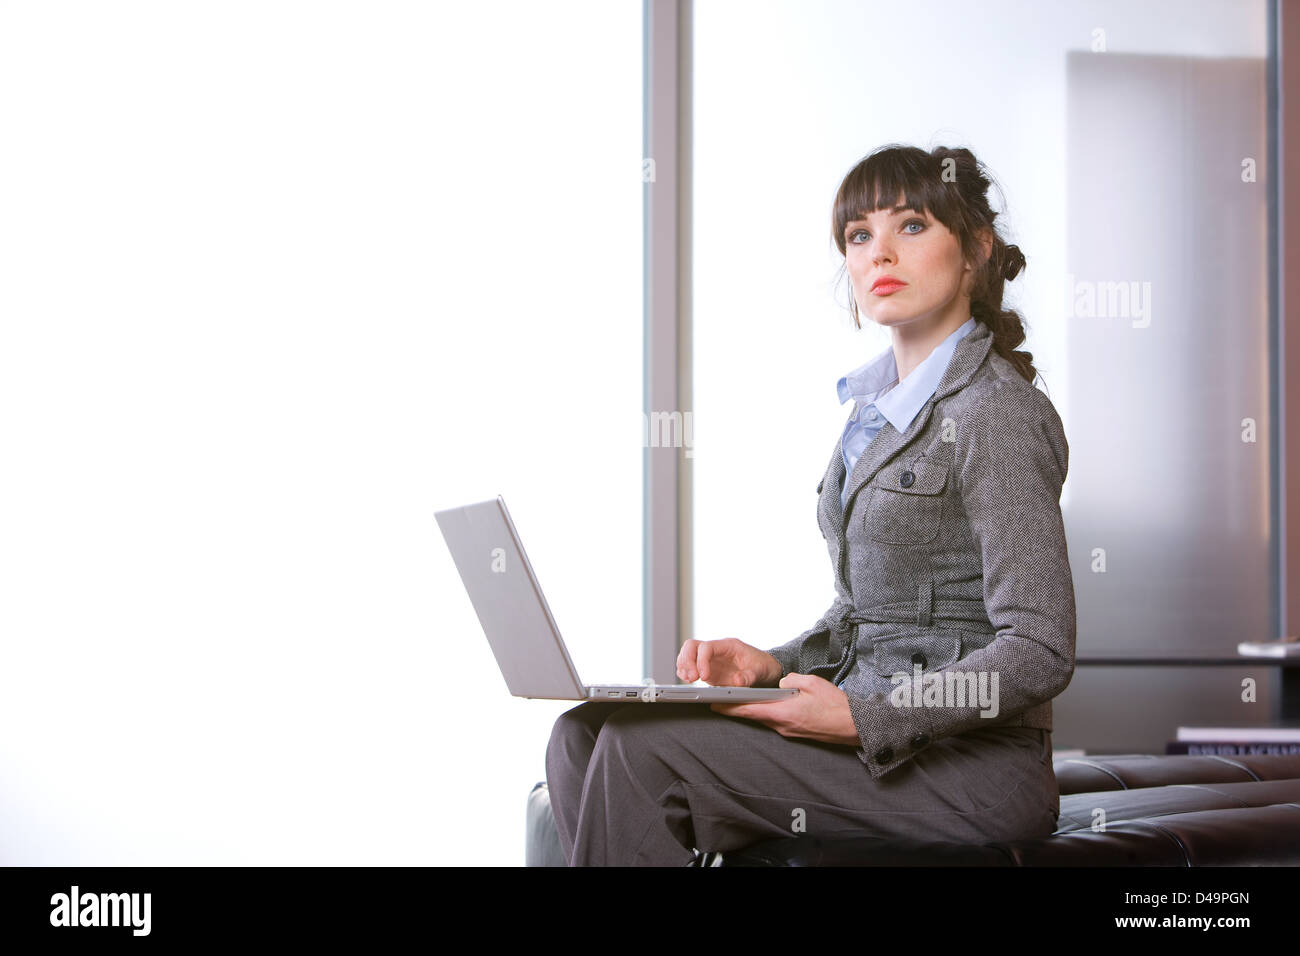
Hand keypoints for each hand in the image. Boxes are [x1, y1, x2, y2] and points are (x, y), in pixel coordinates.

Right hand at [676, 637, 781, 687]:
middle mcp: (716, 650)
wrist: (765, 668)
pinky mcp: (708, 669)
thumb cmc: (763, 666)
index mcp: (728, 646)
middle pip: (692, 646)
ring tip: (687, 680)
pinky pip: (690, 665)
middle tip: (691, 678)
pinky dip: (685, 671)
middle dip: (687, 661)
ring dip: (683, 666)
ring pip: (687, 653)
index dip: (701, 661)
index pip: (706, 647)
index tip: (703, 677)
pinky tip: (687, 680)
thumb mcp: (760, 672)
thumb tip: (737, 681)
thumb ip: (748, 676)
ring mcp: (710, 659)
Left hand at [710, 673, 859, 746]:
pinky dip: (766, 714)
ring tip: (738, 700)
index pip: (750, 710)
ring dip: (751, 711)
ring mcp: (788, 732)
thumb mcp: (812, 683)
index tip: (714, 703)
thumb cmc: (835, 705)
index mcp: (784, 712)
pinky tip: (764, 706)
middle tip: (718, 701)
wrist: (853, 726)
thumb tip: (781, 683)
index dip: (730, 707)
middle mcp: (783, 726)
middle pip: (753, 716)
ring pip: (764, 719)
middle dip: (736, 708)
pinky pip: (775, 722)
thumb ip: (791, 680)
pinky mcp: (795, 733)